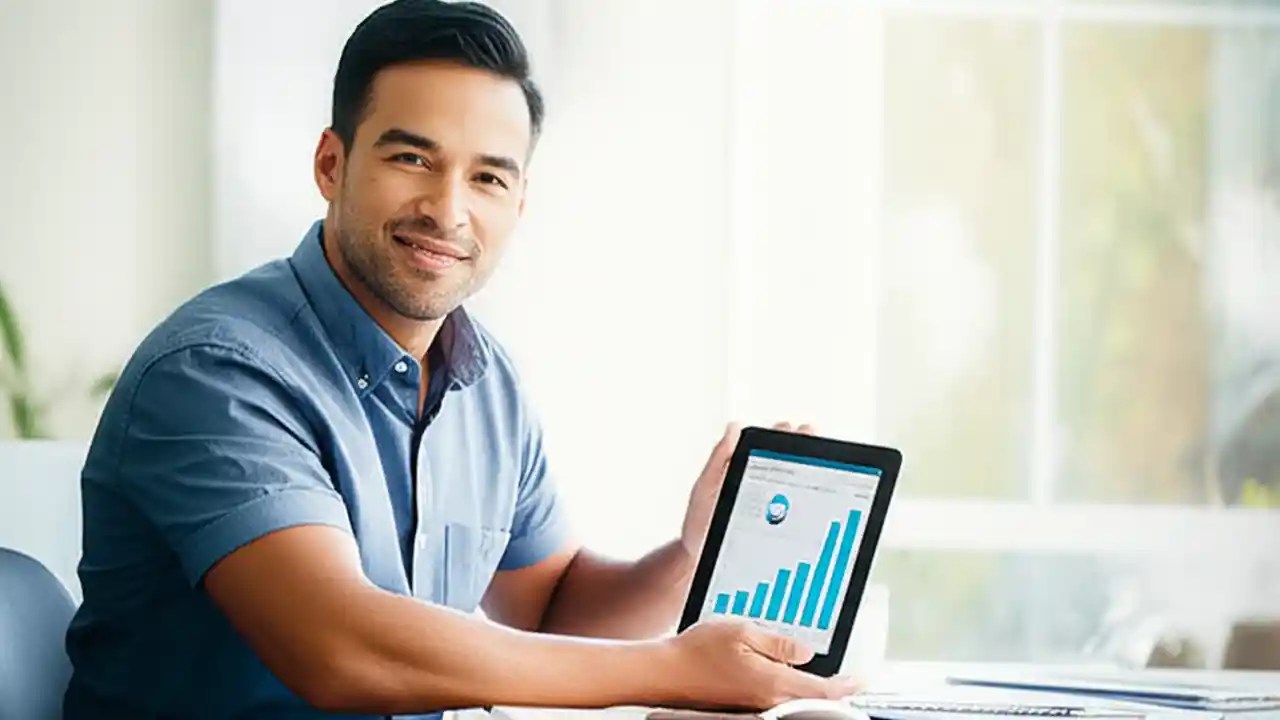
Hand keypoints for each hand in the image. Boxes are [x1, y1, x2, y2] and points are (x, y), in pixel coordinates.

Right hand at [661, 619, 859, 708]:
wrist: (664, 675)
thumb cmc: (697, 650)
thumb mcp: (743, 631)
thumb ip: (780, 643)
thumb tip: (807, 652)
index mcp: (773, 682)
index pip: (822, 690)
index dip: (847, 686)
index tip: (862, 680)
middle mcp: (767, 700)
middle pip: (810, 698)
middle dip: (831, 689)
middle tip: (846, 677)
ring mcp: (753, 706)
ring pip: (792, 699)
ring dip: (807, 688)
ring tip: (818, 673)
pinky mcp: (741, 706)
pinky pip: (773, 699)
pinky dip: (786, 689)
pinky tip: (782, 674)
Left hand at [680, 422, 814, 559]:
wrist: (701, 563)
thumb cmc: (701, 527)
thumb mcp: (706, 488)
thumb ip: (719, 459)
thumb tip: (734, 428)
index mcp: (745, 474)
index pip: (771, 450)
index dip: (784, 438)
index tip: (792, 429)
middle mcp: (764, 490)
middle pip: (790, 464)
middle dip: (802, 448)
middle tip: (809, 437)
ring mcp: (775, 510)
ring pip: (798, 487)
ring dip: (808, 471)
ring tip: (814, 458)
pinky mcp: (781, 531)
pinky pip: (800, 513)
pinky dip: (810, 503)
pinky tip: (814, 495)